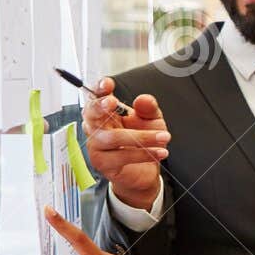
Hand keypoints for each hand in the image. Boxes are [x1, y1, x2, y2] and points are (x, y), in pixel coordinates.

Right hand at [83, 76, 168, 208]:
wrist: (144, 171)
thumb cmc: (143, 142)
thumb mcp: (152, 121)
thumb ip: (149, 109)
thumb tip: (143, 99)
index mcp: (106, 112)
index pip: (96, 97)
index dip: (98, 88)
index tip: (107, 84)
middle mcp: (97, 127)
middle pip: (90, 113)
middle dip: (101, 106)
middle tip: (114, 103)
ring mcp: (97, 145)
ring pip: (112, 137)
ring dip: (141, 137)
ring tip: (163, 137)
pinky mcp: (103, 163)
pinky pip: (121, 156)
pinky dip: (143, 154)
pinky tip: (159, 152)